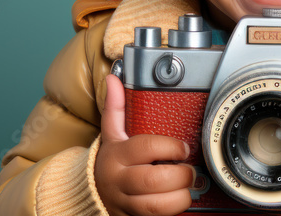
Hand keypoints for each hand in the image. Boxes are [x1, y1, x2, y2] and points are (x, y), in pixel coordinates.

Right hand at [94, 74, 194, 215]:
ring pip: (156, 205)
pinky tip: (176, 201)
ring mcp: (125, 203)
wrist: (92, 194)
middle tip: (189, 170)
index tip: (182, 148)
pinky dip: (172, 212)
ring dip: (179, 197)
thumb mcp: (111, 134)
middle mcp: (120, 180)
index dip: (171, 148)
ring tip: (186, 188)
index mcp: (117, 155)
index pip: (147, 148)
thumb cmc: (111, 161)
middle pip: (154, 180)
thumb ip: (115, 107)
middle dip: (180, 175)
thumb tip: (114, 78)